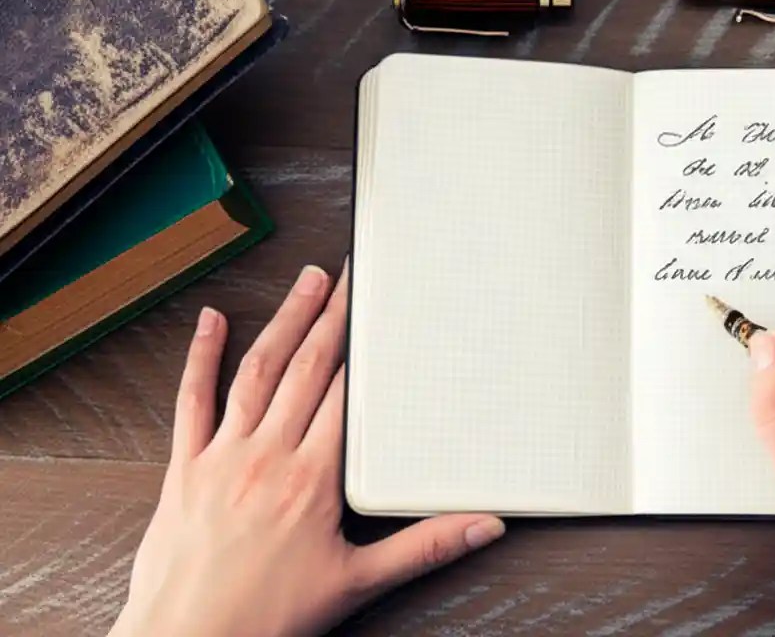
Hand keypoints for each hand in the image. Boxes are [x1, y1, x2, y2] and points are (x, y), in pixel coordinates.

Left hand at [110, 263, 504, 636]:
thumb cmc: (267, 618)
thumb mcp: (358, 583)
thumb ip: (425, 547)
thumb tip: (483, 527)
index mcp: (313, 479)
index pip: (345, 395)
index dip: (363, 348)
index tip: (378, 311)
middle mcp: (268, 456)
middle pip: (307, 369)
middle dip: (330, 317)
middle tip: (347, 276)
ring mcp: (222, 456)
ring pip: (257, 373)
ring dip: (284, 322)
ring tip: (304, 283)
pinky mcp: (186, 467)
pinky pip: (192, 401)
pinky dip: (201, 357)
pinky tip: (211, 322)